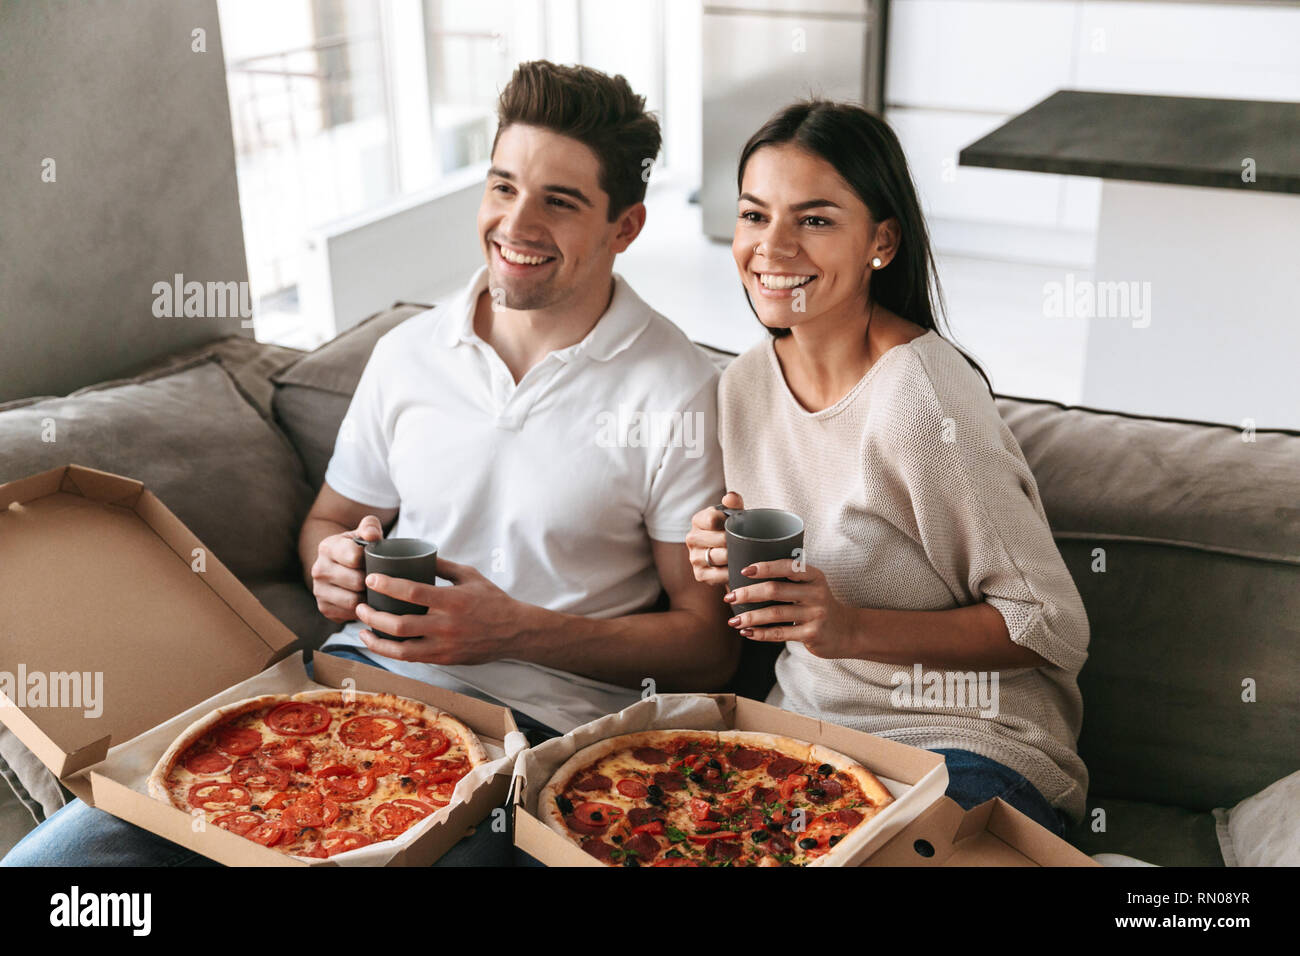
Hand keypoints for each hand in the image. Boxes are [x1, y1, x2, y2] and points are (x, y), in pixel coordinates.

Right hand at [310, 515, 383, 622]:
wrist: (341, 565)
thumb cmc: (357, 548)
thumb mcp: (363, 533)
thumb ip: (370, 527)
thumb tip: (372, 535)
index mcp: (327, 547)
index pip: (355, 557)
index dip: (372, 561)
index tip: (378, 561)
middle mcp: (319, 569)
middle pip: (356, 581)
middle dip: (372, 581)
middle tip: (381, 579)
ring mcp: (319, 590)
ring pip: (353, 600)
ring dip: (368, 598)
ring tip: (375, 591)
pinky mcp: (324, 608)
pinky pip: (349, 614)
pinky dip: (361, 610)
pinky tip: (366, 601)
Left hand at [355, 556, 526, 665]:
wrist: (513, 632)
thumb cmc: (492, 600)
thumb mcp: (470, 575)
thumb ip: (442, 565)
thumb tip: (416, 553)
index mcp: (452, 601)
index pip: (412, 593)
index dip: (387, 585)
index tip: (371, 579)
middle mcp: (446, 626)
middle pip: (399, 625)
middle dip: (373, 616)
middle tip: (360, 605)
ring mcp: (444, 646)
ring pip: (400, 649)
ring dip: (376, 640)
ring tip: (362, 630)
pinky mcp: (444, 659)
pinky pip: (411, 658)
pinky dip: (391, 651)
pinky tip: (380, 643)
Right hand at [685, 490, 743, 585]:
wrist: (730, 554)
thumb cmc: (733, 531)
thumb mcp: (734, 515)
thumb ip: (734, 503)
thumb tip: (730, 497)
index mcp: (698, 520)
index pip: (712, 520)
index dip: (728, 523)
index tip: (739, 526)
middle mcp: (692, 538)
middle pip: (718, 540)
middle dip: (735, 542)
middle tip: (748, 543)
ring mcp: (694, 558)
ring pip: (718, 557)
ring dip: (734, 557)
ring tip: (746, 555)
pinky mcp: (700, 575)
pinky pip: (718, 575)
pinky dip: (730, 573)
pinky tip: (738, 569)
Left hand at [723, 559, 856, 658]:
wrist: (846, 631)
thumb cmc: (817, 604)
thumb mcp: (811, 586)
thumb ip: (789, 579)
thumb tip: (746, 576)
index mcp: (814, 576)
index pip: (788, 567)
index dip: (765, 567)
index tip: (744, 571)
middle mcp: (816, 593)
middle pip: (776, 590)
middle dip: (748, 593)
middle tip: (729, 597)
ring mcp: (816, 614)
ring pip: (775, 614)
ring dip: (750, 617)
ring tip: (733, 621)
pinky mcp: (812, 634)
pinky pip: (780, 634)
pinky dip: (760, 634)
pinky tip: (746, 632)